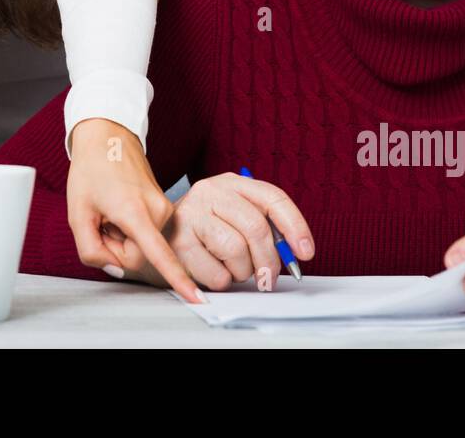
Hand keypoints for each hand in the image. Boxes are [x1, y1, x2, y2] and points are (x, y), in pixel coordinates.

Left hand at [66, 119, 201, 303]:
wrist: (108, 139)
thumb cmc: (91, 172)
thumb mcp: (78, 214)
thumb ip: (91, 251)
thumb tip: (116, 269)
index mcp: (135, 212)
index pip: (159, 254)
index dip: (177, 279)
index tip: (197, 298)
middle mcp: (159, 211)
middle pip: (138, 256)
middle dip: (115, 246)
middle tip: (101, 220)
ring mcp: (166, 209)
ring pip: (143, 246)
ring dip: (122, 236)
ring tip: (111, 210)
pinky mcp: (167, 209)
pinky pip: (147, 234)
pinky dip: (130, 228)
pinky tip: (120, 208)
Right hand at [119, 171, 314, 294]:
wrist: (159, 240)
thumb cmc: (206, 233)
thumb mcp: (235, 218)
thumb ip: (263, 229)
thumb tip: (294, 254)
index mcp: (231, 182)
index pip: (272, 198)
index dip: (294, 226)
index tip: (305, 252)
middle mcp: (210, 191)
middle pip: (256, 227)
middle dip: (269, 260)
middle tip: (268, 278)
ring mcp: (191, 214)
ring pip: (236, 250)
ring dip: (242, 272)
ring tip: (232, 269)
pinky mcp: (178, 241)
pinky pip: (216, 272)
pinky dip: (222, 281)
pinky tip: (211, 271)